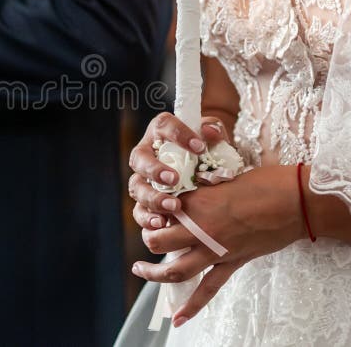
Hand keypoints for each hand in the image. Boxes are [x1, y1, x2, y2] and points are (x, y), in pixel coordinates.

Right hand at [128, 113, 221, 227]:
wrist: (207, 172)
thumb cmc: (207, 150)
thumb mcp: (213, 138)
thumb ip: (213, 131)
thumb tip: (211, 132)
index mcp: (161, 131)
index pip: (164, 126)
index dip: (178, 134)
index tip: (199, 147)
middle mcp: (146, 153)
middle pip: (139, 158)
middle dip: (154, 170)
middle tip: (174, 179)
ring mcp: (143, 179)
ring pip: (136, 187)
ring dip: (153, 198)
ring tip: (174, 207)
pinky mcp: (144, 201)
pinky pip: (139, 211)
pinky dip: (148, 218)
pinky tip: (162, 224)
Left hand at [131, 164, 305, 327]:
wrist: (297, 201)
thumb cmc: (265, 181)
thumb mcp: (224, 176)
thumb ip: (203, 188)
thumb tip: (189, 190)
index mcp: (196, 201)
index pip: (158, 209)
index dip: (152, 209)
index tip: (152, 207)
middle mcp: (200, 228)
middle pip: (157, 240)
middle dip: (148, 239)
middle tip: (147, 236)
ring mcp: (216, 250)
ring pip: (175, 269)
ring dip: (153, 274)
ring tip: (140, 270)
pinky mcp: (233, 263)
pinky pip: (208, 289)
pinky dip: (192, 306)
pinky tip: (178, 320)